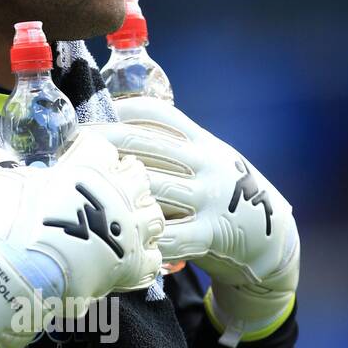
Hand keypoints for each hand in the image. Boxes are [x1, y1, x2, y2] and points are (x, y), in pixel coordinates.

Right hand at [0, 127, 164, 347]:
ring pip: (154, 214)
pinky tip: (128, 261)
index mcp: (89, 168)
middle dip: (125, 181)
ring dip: (141, 218)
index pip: (102, 147)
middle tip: (106, 194)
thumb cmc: (13, 226)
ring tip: (124, 226)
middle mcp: (118, 192)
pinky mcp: (135, 262)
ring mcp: (131, 228)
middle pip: (138, 174)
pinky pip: (154, 258)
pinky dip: (144, 260)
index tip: (80, 165)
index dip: (91, 154)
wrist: (26, 274)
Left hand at [99, 96, 298, 343]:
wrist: (270, 236)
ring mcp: (211, 199)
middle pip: (147, 146)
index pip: (161, 115)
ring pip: (154, 187)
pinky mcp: (213, 233)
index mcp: (205, 143)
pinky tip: (120, 235)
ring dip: (117, 188)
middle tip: (76, 150)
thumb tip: (123, 133)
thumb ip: (178, 151)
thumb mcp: (211, 163)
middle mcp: (208, 165)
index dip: (125, 111)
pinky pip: (172, 236)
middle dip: (107, 145)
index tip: (97, 118)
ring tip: (86, 190)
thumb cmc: (224, 198)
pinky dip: (145, 236)